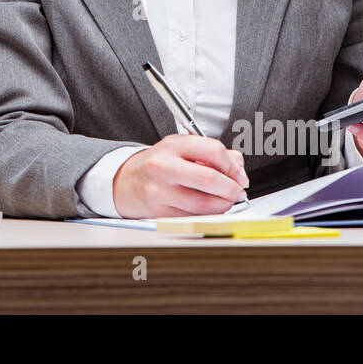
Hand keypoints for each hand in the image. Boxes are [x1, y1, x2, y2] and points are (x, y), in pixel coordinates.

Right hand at [112, 134, 248, 217]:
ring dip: (223, 205)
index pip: (213, 150)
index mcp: (172, 145)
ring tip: (224, 201)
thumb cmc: (156, 164)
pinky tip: (208, 209)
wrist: (124, 181)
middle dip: (231, 189)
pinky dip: (207, 216)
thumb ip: (211, 153)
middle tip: (238, 191)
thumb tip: (238, 167)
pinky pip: (193, 218)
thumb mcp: (180, 148)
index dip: (232, 165)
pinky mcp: (158, 212)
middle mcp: (163, 167)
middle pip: (209, 179)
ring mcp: (159, 191)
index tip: (238, 174)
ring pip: (204, 205)